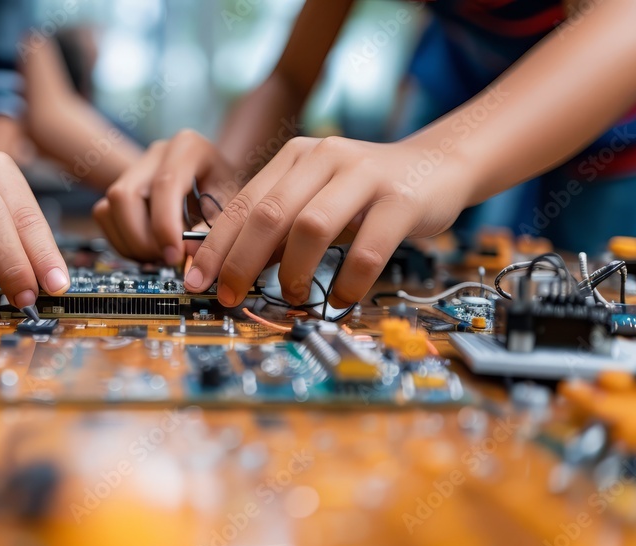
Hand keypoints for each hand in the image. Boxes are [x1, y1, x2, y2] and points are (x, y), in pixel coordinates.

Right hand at [93, 130, 240, 264]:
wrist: (220, 178)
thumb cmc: (229, 191)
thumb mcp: (234, 205)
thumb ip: (216, 228)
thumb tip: (189, 252)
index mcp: (188, 147)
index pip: (165, 184)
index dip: (165, 225)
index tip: (175, 256)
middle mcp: (156, 153)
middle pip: (125, 194)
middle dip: (141, 237)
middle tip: (167, 259)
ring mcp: (134, 169)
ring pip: (109, 208)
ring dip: (130, 242)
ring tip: (160, 256)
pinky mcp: (122, 188)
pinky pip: (105, 217)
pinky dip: (123, 242)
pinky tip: (148, 251)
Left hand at [183, 137, 473, 307]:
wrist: (439, 165)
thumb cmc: (368, 192)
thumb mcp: (317, 197)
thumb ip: (282, 225)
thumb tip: (236, 270)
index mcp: (296, 157)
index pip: (243, 204)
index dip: (216, 246)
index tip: (197, 281)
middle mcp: (325, 157)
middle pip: (268, 214)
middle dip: (241, 262)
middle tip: (230, 297)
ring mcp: (365, 175)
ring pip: (311, 227)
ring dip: (295, 272)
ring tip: (294, 296)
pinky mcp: (402, 200)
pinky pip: (367, 249)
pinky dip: (349, 280)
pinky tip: (342, 298)